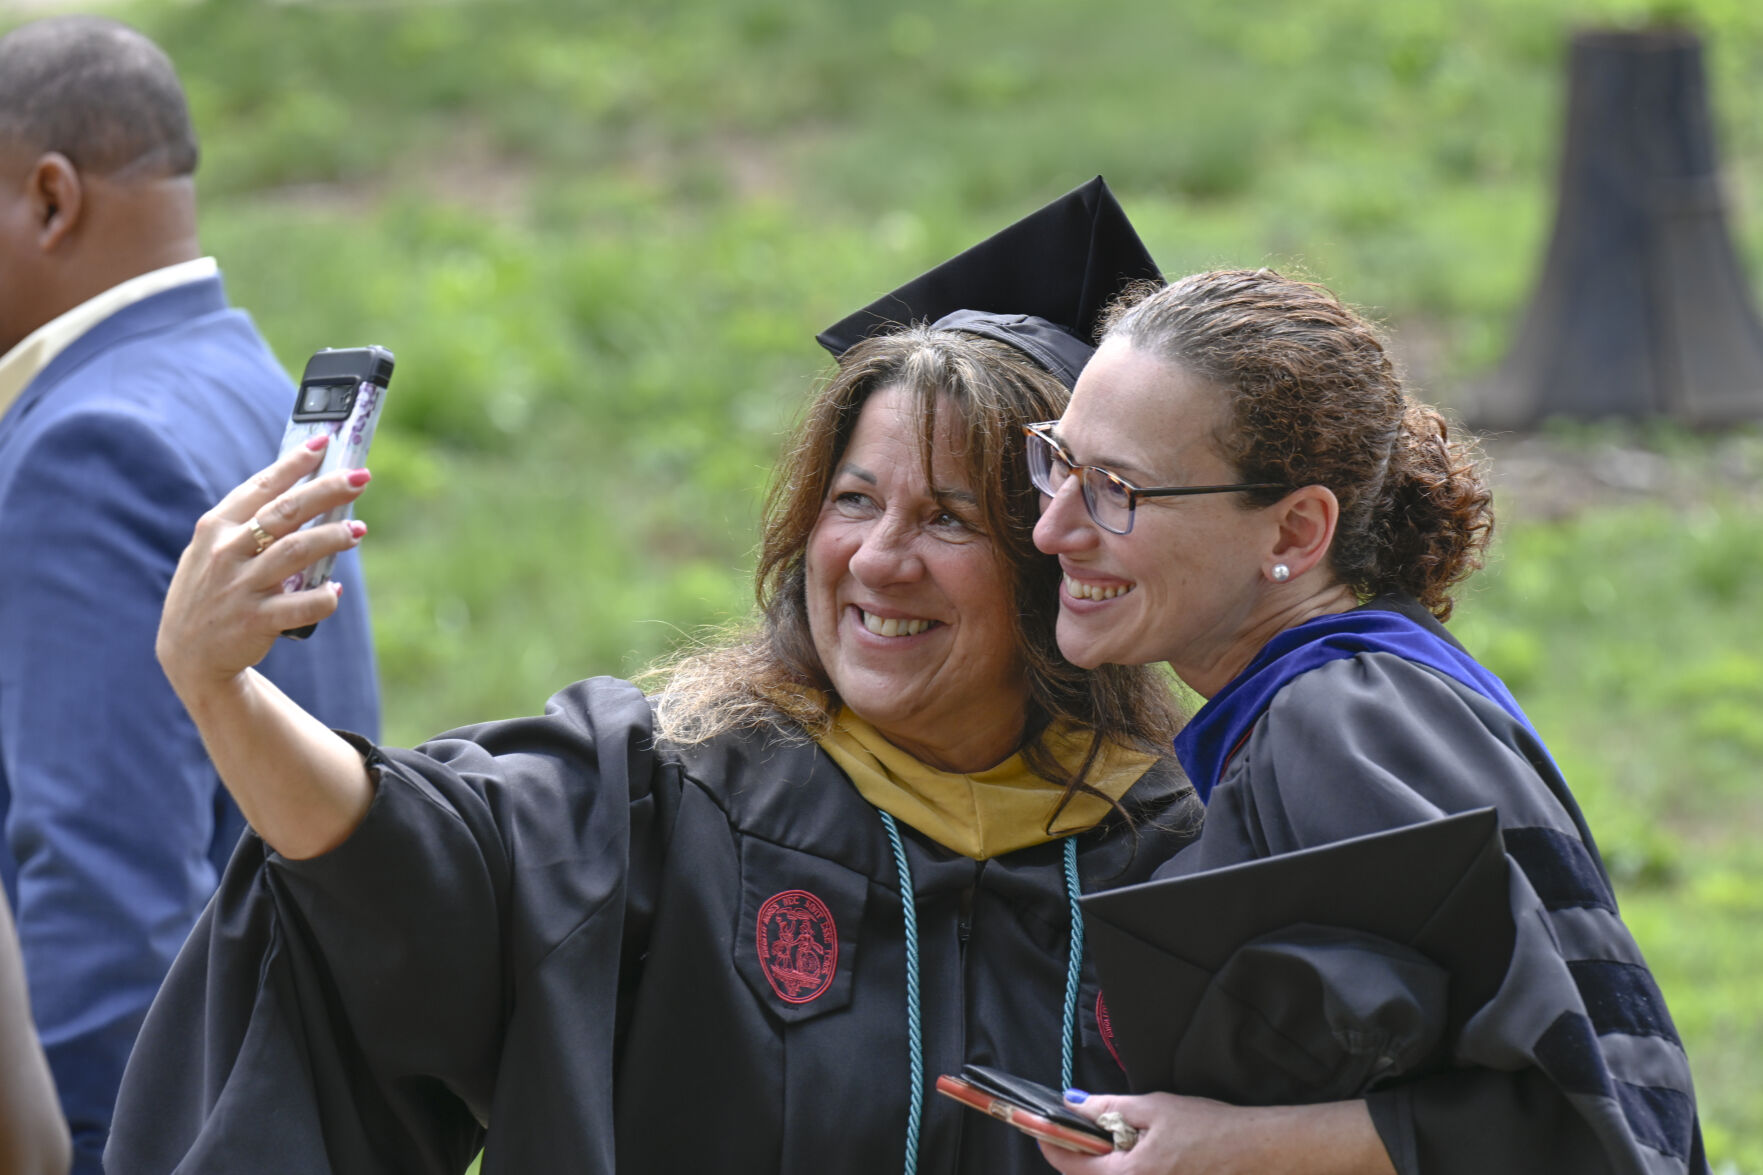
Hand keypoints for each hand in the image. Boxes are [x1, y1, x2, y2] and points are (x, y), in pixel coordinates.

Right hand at [157, 435, 368, 699]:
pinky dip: (324, 597)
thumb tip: (304, 493)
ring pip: (297, 551)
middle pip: (286, 512)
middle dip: (326, 490)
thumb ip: (247, 524)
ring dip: (333, 538)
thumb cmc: (211, 591)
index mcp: (217, 528)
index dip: (295, 463)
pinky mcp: (256, 621)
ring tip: (360, 530)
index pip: (262, 486)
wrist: (188, 655)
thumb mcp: (212, 551)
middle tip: (360, 479)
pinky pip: (302, 605)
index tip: (324, 443)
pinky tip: (335, 591)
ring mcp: (241, 586)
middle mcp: (227, 552)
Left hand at [1038, 1091, 1392, 1174]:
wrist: (1257, 1151)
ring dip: (1101, 1164)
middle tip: (1077, 1129)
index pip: (1070, 1166)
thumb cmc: (1208, 1127)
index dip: (1051, 1143)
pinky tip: (1135, 1151)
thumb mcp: (1153, 1108)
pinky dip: (1124, 1169)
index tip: (1040, 1127)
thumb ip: (1108, 1107)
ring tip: (1109, 1137)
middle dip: (1077, 1155)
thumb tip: (1072, 1103)